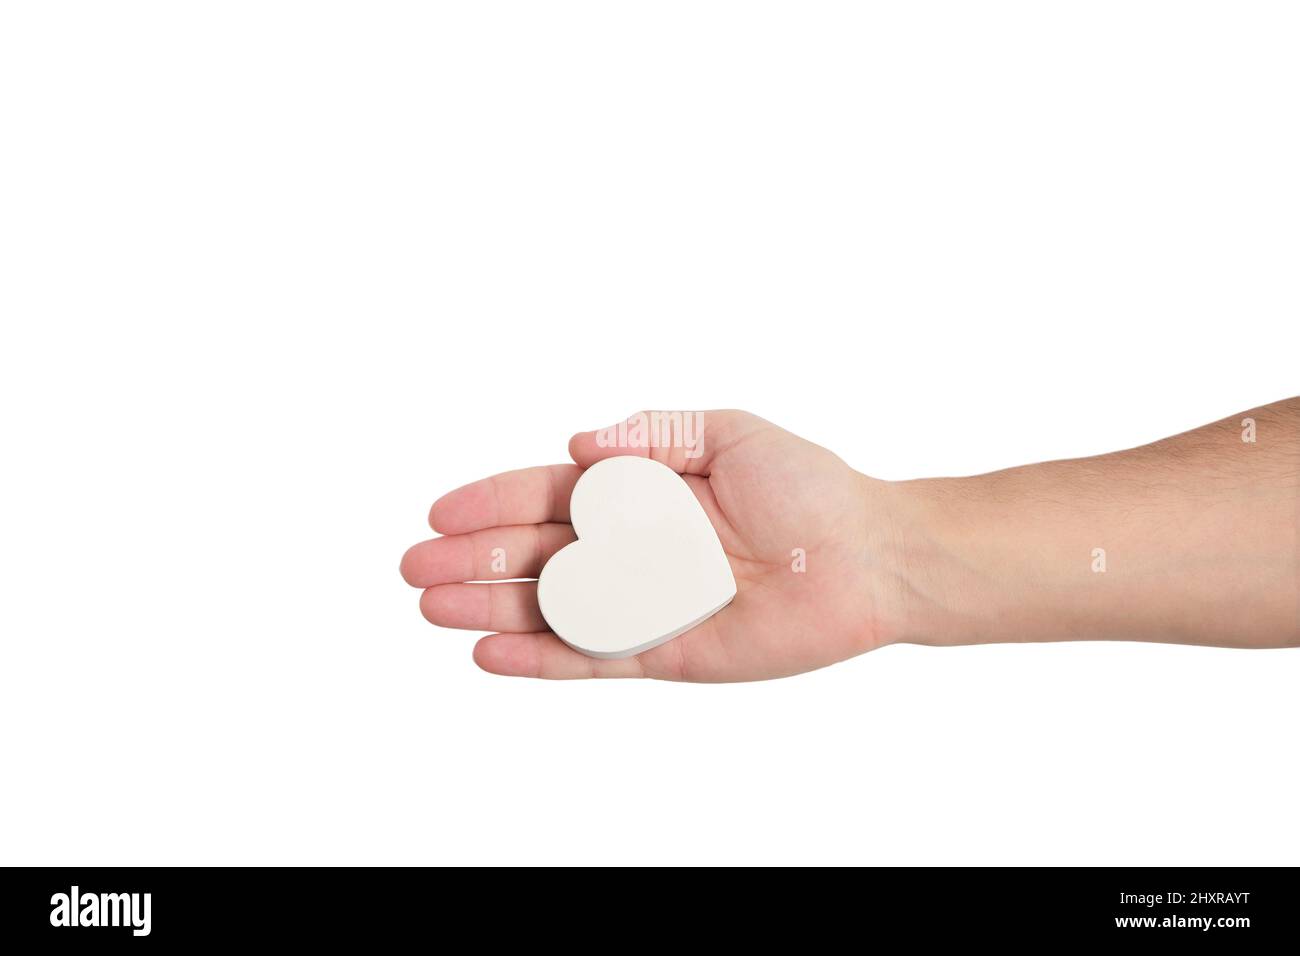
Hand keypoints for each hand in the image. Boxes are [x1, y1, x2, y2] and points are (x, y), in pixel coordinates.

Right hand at [400, 410, 898, 679]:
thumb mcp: (728, 432)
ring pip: (549, 608)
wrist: (866, 557)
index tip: (439, 512)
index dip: (492, 502)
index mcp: (640, 493)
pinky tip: (490, 653)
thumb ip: (650, 435)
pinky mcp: (664, 651)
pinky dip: (539, 659)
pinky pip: (590, 657)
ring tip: (433, 608)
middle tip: (413, 569)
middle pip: (534, 555)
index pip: (547, 496)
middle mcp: (632, 549)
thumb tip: (577, 444)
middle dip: (472, 561)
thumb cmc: (809, 487)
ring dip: (489, 609)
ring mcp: (643, 602)